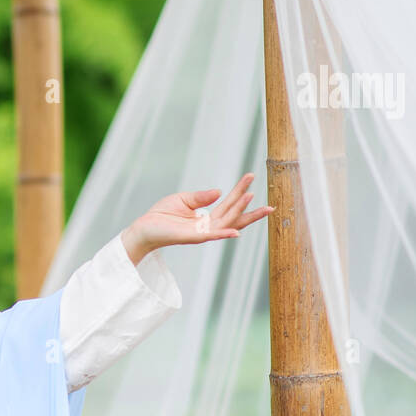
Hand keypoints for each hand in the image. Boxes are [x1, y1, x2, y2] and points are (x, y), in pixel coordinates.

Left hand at [122, 172, 273, 262]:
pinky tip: (235, 232)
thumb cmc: (161, 215)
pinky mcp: (191, 238)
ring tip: (252, 200)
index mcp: (206, 218)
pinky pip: (211, 236)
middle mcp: (207, 227)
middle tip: (271, 204)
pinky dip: (224, 234)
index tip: (251, 177)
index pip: (228, 204)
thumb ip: (202, 197)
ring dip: (240, 213)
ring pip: (226, 223)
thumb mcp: (183, 200)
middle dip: (251, 210)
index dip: (240, 192)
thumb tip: (219, 191)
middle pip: (234, 217)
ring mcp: (201, 234)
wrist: (143, 227)